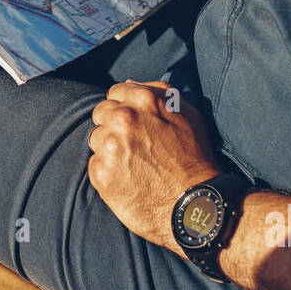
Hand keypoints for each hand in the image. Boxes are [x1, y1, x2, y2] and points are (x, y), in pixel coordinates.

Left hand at [87, 80, 224, 253]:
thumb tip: (128, 83)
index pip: (115, 92)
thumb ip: (158, 92)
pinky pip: (95, 164)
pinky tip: (128, 179)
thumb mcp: (187, 115)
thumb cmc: (195, 159)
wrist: (194, 206)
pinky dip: (107, 171)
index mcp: (144, 100)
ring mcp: (109, 147)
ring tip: (134, 163)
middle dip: (113, 125)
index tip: (135, 123)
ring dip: (109, 148)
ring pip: (96, 138)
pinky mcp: (101, 174)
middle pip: (102, 113)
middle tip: (134, 144)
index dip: (125, 107)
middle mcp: (123, 119)